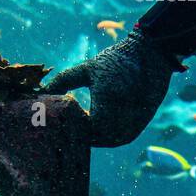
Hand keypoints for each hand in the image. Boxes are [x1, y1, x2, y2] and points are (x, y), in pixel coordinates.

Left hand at [43, 28, 183, 147]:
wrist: (153, 54)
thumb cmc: (117, 59)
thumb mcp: (87, 69)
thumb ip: (62, 81)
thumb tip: (41, 91)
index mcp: (107, 104)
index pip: (81, 130)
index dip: (67, 129)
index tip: (55, 123)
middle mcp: (123, 117)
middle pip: (93, 139)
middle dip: (77, 135)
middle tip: (62, 129)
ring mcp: (134, 123)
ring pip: (106, 141)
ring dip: (92, 137)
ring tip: (76, 129)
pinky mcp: (140, 124)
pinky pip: (119, 138)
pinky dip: (106, 136)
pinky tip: (93, 128)